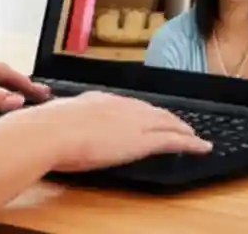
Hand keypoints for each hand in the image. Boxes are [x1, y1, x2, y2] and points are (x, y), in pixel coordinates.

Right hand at [24, 91, 212, 171]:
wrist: (52, 132)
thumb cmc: (46, 129)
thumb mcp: (57, 117)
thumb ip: (65, 120)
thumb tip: (58, 125)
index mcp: (101, 100)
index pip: (130, 105)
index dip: (144, 112)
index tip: (150, 116)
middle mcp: (122, 106)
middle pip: (153, 112)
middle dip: (169, 119)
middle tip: (181, 125)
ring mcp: (134, 122)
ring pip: (168, 124)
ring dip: (183, 129)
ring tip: (194, 136)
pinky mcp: (142, 141)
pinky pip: (173, 141)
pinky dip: (190, 143)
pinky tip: (201, 147)